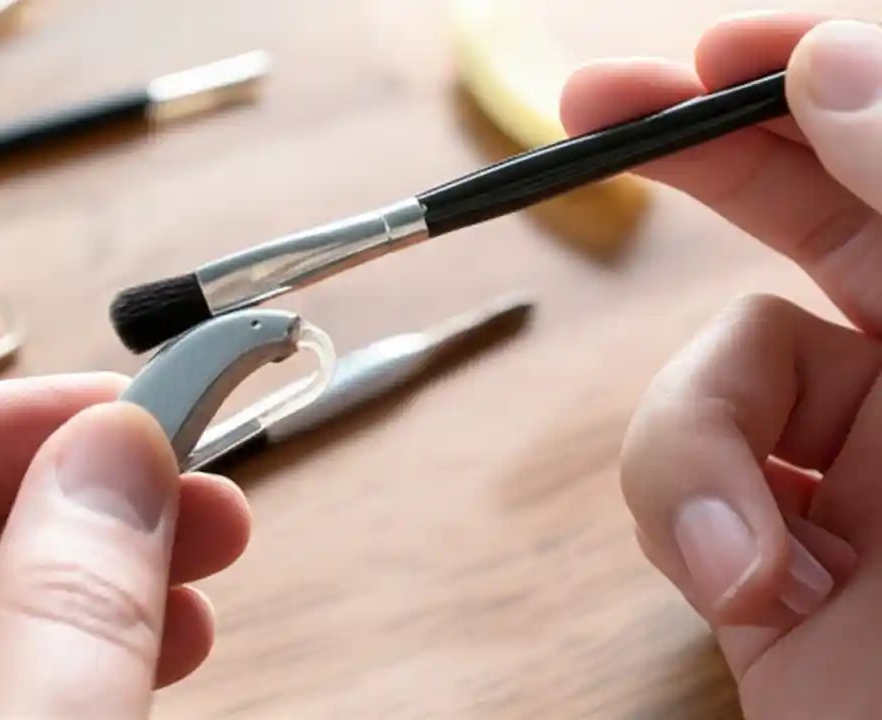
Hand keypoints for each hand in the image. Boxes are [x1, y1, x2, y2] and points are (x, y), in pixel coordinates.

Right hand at [560, 12, 881, 716]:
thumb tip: (828, 72)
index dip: (820, 78)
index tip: (724, 47)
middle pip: (807, 219)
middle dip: (699, 162)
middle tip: (593, 105)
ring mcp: (852, 460)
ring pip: (711, 366)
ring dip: (695, 446)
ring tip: (748, 548)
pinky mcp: (766, 535)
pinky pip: (672, 469)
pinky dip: (681, 517)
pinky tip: (745, 590)